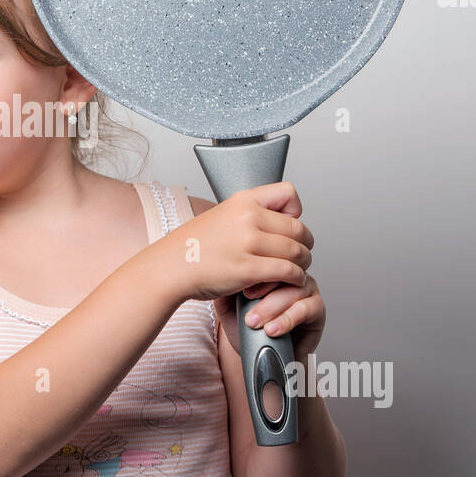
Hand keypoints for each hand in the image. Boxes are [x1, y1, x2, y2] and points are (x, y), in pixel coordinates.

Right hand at [159, 182, 313, 302]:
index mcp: (243, 201)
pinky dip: (295, 278)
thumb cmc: (194, 246)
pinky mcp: (248, 269)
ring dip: (303, 264)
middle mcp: (248, 217)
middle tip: (300, 255)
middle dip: (305, 244)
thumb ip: (249, 215)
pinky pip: (288, 271)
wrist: (170, 267)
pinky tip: (289, 282)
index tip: (288, 226)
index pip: (289, 194)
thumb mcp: (222, 215)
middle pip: (298, 228)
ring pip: (297, 251)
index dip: (295, 212)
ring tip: (296, 271)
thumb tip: (278, 221)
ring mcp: (248, 243)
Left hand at [213, 271, 326, 364]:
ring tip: (257, 324)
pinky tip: (274, 330)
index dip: (257, 273)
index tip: (243, 291)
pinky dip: (288, 319)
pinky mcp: (318, 308)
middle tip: (248, 314)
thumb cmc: (247, 331)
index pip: (268, 260)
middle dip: (263, 294)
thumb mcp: (228, 308)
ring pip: (294, 290)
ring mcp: (306, 289)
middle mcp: (289, 275)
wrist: (261, 358)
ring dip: (273, 308)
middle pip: (283, 273)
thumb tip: (217, 273)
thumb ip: (223, 289)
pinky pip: (307, 308)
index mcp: (270, 268)